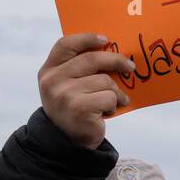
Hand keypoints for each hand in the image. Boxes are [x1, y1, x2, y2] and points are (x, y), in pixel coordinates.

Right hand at [37, 33, 132, 148]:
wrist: (67, 141)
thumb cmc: (74, 107)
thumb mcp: (68, 85)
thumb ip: (81, 69)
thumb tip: (114, 51)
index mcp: (49, 70)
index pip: (65, 45)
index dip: (86, 38)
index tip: (105, 39)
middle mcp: (53, 81)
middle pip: (92, 59)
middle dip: (116, 61)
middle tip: (130, 67)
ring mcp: (65, 95)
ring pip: (105, 80)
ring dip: (115, 92)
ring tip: (114, 100)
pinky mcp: (80, 109)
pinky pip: (109, 97)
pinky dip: (115, 104)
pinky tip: (108, 111)